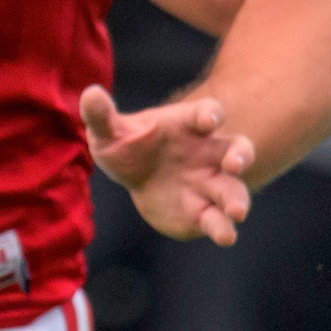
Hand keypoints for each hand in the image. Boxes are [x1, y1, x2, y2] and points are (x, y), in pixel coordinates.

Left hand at [81, 87, 254, 243]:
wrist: (139, 178)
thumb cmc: (131, 146)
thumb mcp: (110, 132)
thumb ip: (101, 115)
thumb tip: (90, 94)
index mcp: (189, 125)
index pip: (207, 112)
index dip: (210, 114)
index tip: (210, 119)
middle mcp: (209, 153)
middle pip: (236, 150)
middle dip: (240, 156)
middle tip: (236, 163)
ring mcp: (209, 183)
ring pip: (233, 189)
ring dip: (238, 199)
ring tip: (237, 212)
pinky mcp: (203, 212)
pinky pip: (217, 220)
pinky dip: (223, 228)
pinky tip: (225, 237)